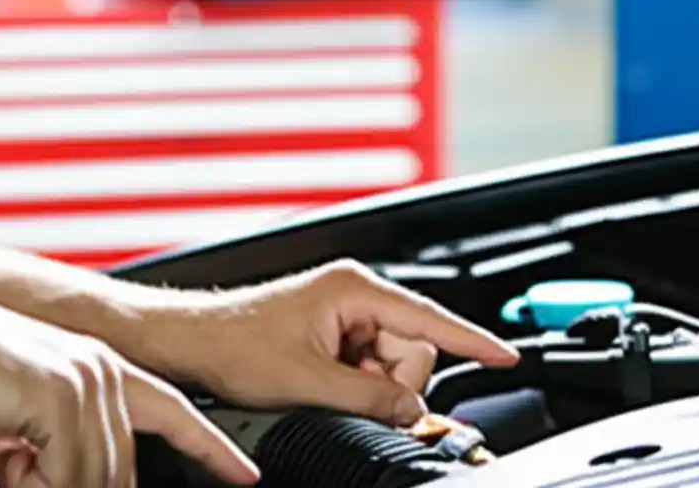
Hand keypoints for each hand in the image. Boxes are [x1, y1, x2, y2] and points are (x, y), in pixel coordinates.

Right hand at [0, 275, 260, 487]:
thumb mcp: (2, 433)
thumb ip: (37, 459)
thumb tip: (46, 484)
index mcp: (96, 368)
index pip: (172, 412)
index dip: (210, 447)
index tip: (244, 476)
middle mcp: (103, 370)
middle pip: (119, 471)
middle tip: (10, 469)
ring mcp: (88, 380)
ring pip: (94, 480)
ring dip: (40, 486)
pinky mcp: (62, 396)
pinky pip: (67, 477)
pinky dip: (29, 485)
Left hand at [162, 259, 517, 426]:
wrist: (192, 342)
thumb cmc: (233, 343)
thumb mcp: (307, 380)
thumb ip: (369, 397)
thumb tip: (412, 410)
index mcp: (353, 288)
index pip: (429, 318)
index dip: (472, 340)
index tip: (506, 355)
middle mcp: (353, 294)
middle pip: (411, 349)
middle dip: (390, 382)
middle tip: (345, 392)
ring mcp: (343, 313)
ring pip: (389, 363)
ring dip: (368, 386)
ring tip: (322, 386)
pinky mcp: (332, 332)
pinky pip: (366, 366)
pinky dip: (355, 384)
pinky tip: (322, 385)